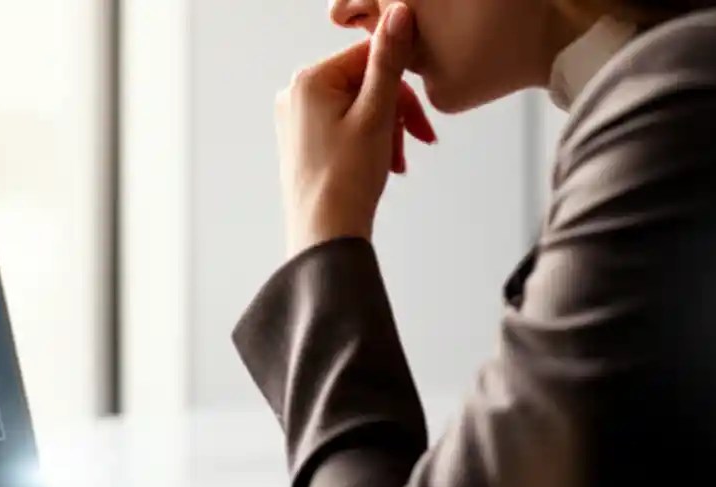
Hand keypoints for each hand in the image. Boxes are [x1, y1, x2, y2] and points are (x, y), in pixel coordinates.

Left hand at [275, 3, 433, 255]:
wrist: (324, 235)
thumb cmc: (346, 179)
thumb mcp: (376, 113)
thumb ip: (388, 60)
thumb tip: (400, 12)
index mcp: (308, 80)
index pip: (370, 58)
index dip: (401, 88)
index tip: (420, 120)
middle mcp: (295, 95)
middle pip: (366, 84)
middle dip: (396, 114)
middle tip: (416, 143)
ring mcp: (296, 120)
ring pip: (360, 108)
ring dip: (387, 131)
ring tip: (396, 162)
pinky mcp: (303, 142)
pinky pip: (347, 127)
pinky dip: (370, 142)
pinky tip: (383, 166)